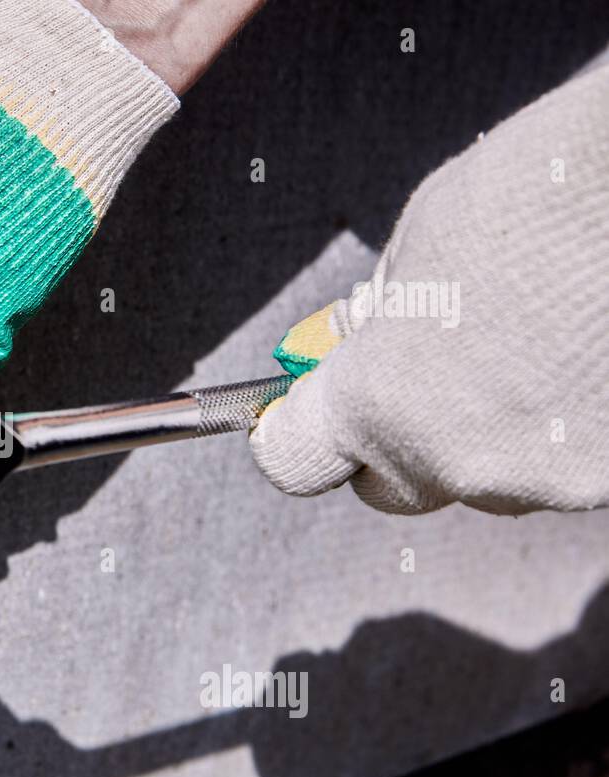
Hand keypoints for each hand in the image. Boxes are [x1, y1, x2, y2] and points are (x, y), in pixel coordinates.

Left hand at [250, 64, 608, 514]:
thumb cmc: (539, 193)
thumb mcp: (417, 242)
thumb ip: (376, 321)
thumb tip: (355, 348)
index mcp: (378, 403)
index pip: (294, 461)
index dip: (293, 432)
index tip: (299, 413)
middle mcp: (455, 461)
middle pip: (393, 486)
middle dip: (392, 440)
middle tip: (422, 371)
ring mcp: (544, 479)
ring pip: (486, 478)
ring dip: (488, 432)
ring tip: (531, 344)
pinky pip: (559, 464)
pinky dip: (562, 426)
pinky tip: (580, 358)